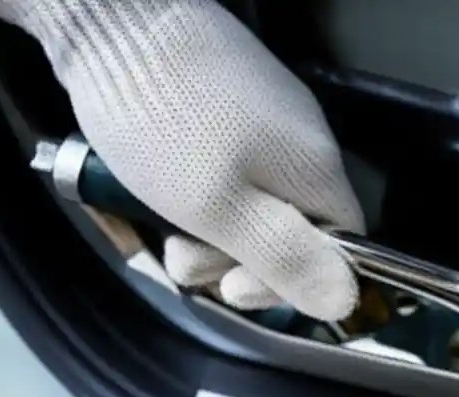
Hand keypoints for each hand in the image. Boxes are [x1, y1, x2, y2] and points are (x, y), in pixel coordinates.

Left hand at [0, 0, 363, 320]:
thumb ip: (285, 258)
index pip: (343, 246)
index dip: (298, 280)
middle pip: (297, 228)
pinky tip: (161, 187)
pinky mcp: (232, 100)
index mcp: (316, 168)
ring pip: (258, 200)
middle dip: (241, 259)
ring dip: (213, 230)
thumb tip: (347, 305)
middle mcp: (306, 140)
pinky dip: (199, 192)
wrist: (111, 18)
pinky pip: (232, 167)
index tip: (236, 288)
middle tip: (185, 258)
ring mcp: (269, 115)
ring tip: (165, 227)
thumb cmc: (165, 121)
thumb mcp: (220, 207)